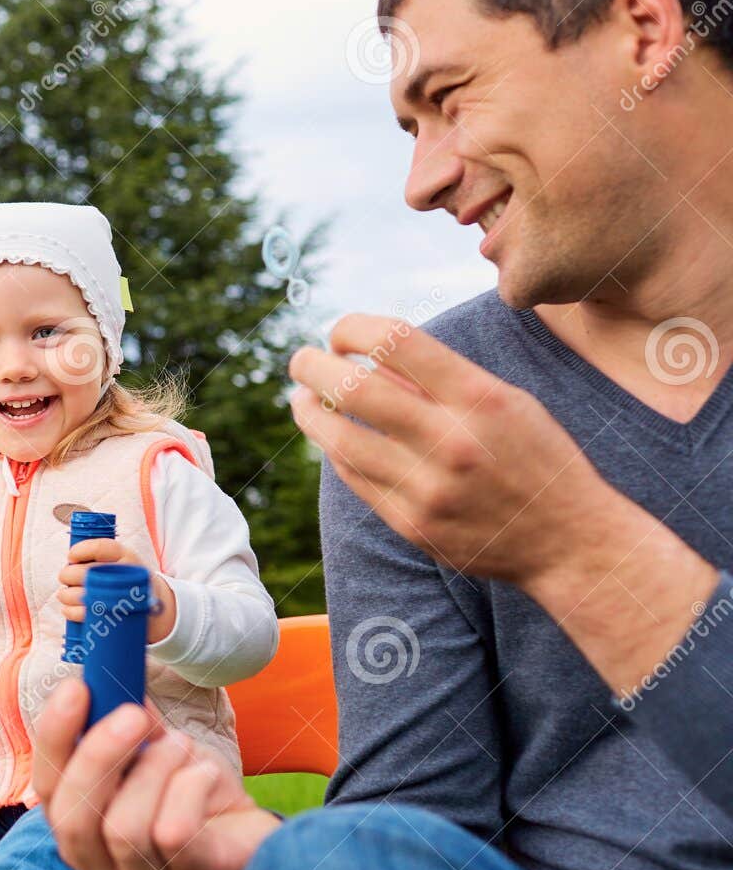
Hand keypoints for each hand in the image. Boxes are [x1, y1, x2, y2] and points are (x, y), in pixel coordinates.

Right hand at [32, 678, 280, 869]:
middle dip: (99, 755)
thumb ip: (129, 732)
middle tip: (133, 714)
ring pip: (123, 828)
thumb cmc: (200, 805)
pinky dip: (189, 788)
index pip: (47, 792)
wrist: (261, 850)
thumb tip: (111, 679)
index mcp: (81, 838)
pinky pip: (174, 833)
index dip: (55, 738)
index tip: (77, 687)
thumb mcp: (156, 761)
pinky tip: (207, 775)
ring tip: (183, 746)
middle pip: (74, 819)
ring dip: (156, 769)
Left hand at [56, 538, 176, 643]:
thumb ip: (101, 557)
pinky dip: (71, 611)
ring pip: (82, 594)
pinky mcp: (114, 617)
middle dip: (68, 574)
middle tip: (64, 577)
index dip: (80, 550)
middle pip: (85, 573)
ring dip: (65, 594)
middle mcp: (126, 575)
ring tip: (64, 594)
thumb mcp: (124, 561)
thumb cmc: (127, 580)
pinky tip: (67, 608)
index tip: (71, 556)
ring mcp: (120, 597)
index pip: (100, 548)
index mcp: (127, 556)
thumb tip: (70, 558)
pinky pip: (85, 614)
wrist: (155, 608)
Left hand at [289, 314, 718, 694]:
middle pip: (352, 389)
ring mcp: (427, 489)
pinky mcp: (410, 525)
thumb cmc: (537, 457)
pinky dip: (336, 451)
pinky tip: (334, 438)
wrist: (569, 542)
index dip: (352, 327)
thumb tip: (367, 354)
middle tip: (300, 360)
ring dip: (308, 412)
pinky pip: (353, 477)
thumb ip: (440, 379)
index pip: (396, 340)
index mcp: (480, 398)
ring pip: (338, 440)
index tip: (340, 332)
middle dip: (312, 366)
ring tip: (302, 399)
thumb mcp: (506, 401)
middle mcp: (450, 441)